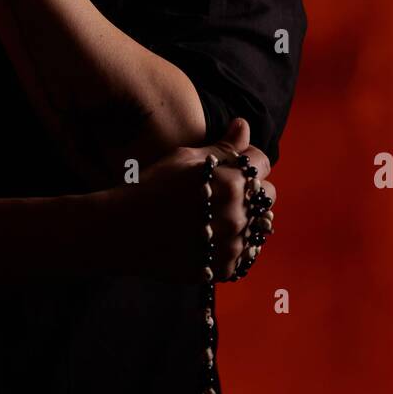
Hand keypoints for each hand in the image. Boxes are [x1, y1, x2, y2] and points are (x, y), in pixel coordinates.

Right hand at [114, 117, 277, 284]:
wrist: (124, 231)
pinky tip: (210, 236)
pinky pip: (245, 253)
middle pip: (269, 196)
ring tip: (216, 215)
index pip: (263, 163)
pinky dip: (233, 244)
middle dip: (253, 189)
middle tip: (225, 190)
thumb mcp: (185, 158)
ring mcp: (233, 245)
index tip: (232, 165)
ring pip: (259, 226)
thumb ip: (223, 146)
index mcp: (232, 183)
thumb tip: (244, 125)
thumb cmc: (152, 187)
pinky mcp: (224, 269)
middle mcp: (238, 215)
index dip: (248, 160)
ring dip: (245, 218)